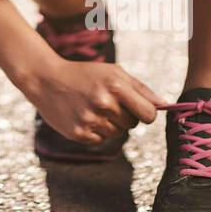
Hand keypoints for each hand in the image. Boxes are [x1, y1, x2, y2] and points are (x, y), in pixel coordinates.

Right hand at [22, 53, 168, 145]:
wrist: (46, 79)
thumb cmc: (84, 74)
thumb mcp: (112, 72)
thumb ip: (140, 88)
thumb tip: (164, 105)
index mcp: (115, 85)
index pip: (149, 114)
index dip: (146, 113)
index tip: (139, 109)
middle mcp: (104, 103)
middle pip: (132, 124)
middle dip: (125, 115)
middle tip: (106, 102)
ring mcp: (91, 120)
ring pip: (117, 133)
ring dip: (110, 123)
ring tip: (92, 107)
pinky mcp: (80, 134)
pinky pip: (101, 139)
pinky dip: (96, 130)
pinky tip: (83, 115)